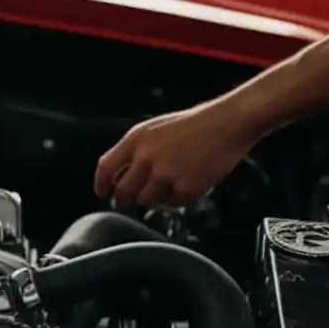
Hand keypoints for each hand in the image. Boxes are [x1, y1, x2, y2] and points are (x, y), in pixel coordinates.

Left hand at [94, 102, 255, 208]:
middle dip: (125, 200)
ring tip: (168, 185)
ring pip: (146, 200)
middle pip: (123, 192)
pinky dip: (177, 199)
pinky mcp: (185, 187)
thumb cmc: (194, 124)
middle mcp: (147, 157)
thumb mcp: (155, 129)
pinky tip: (186, 183)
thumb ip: (135, 150)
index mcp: (136, 139)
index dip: (101, 184)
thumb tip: (119, 174)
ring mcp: (165, 174)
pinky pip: (172, 204)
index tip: (102, 193)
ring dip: (154, 198)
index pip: (105, 167)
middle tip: (131, 201)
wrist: (227, 123)